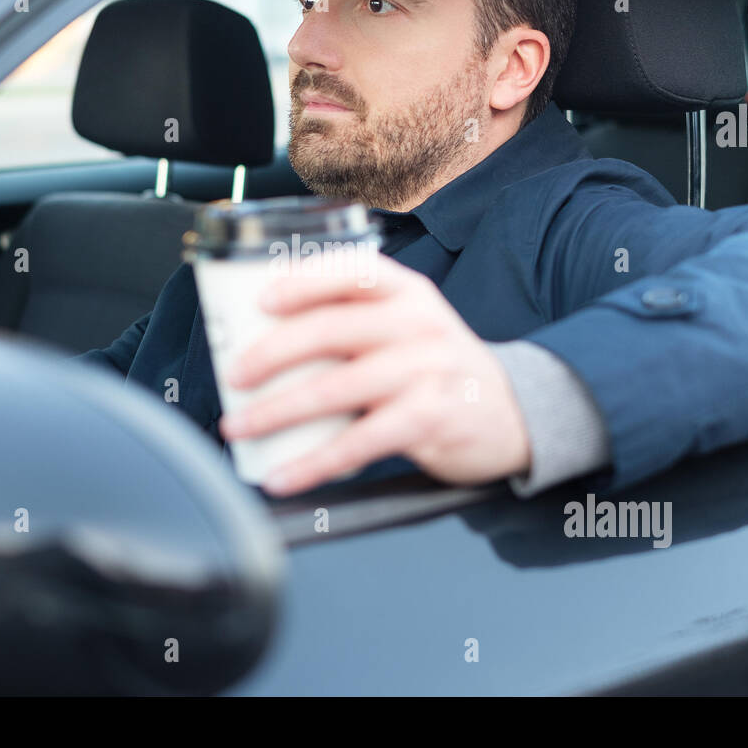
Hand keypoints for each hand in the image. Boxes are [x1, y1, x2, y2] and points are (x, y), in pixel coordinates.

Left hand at [217, 253, 531, 495]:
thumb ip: (354, 324)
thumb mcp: (408, 328)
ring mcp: (426, 371)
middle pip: (331, 330)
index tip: (260, 301)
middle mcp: (417, 324)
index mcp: (406, 292)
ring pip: (336, 388)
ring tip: (239, 426)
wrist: (514, 413)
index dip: (302, 282)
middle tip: (234, 377)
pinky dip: (314, 463)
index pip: (351, 272)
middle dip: (270, 354)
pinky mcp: (429, 420)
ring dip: (277, 411)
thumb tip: (263, 344)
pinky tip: (283, 475)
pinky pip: (359, 442)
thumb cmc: (437, 369)